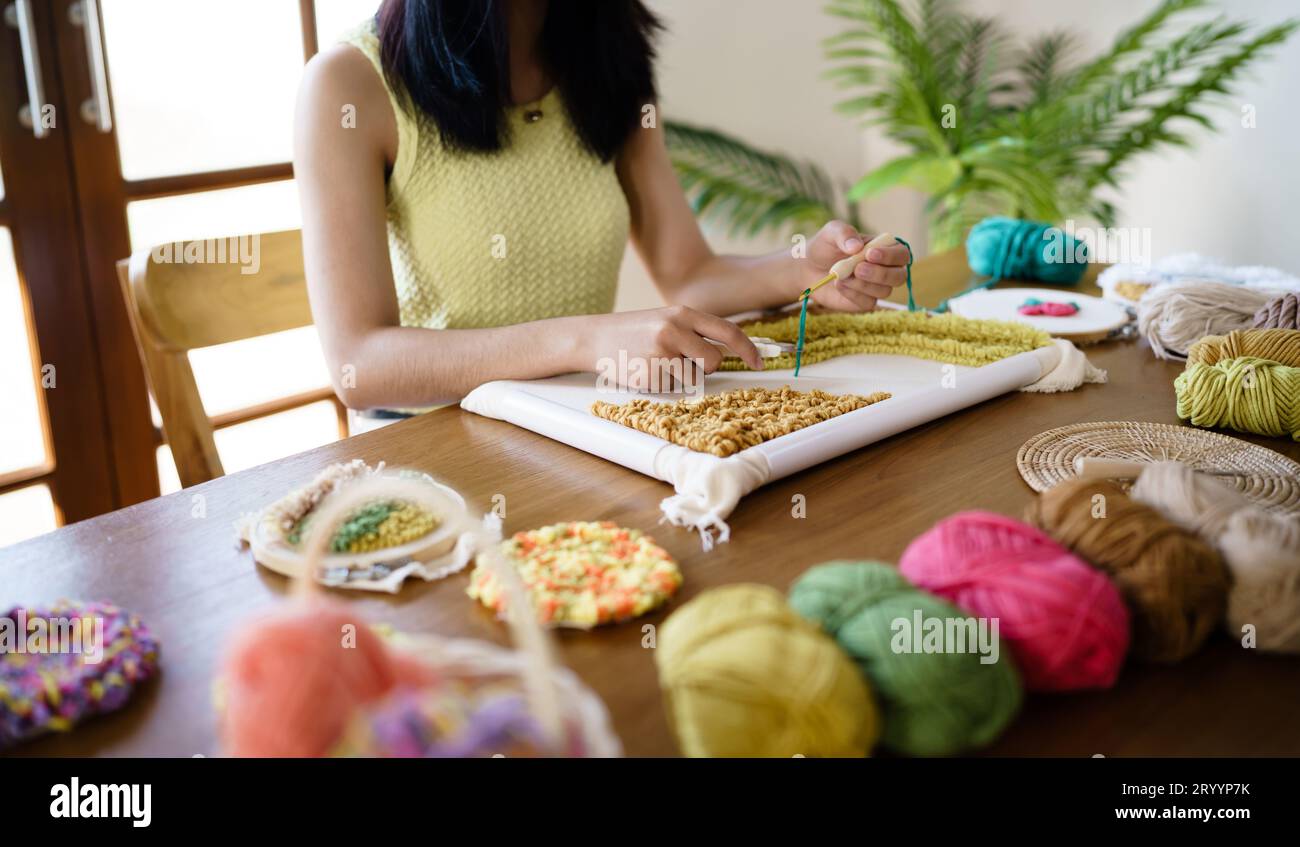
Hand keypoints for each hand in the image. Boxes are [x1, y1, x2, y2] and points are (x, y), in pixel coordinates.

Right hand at [578, 306, 762, 389]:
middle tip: (683, 362)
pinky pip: (672, 388)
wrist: (595, 337)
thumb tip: (732, 349)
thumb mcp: (667, 319)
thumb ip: (696, 330)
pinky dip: (662, 384)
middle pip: (714, 361)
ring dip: (682, 377)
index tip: (759, 363)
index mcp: (683, 314)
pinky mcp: (650, 375)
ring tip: (658, 364)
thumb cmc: (635, 331)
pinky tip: (645, 371)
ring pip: (694, 378)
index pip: (728, 332)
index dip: (748, 350)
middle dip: (705, 368)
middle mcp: (674, 330)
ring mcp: (661, 354)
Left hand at [802, 220, 911, 311]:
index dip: (890, 255)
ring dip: (862, 284)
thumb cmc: (825, 247)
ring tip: (840, 275)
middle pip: (899, 276)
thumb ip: (844, 233)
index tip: (870, 254)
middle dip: (881, 273)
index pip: (902, 254)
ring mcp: (877, 287)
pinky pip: (868, 303)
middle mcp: (886, 269)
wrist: (808, 268)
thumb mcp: (831, 233)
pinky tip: (839, 284)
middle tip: (858, 269)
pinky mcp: (865, 302)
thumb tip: (856, 246)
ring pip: (884, 291)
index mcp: (884, 249)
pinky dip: (852, 294)